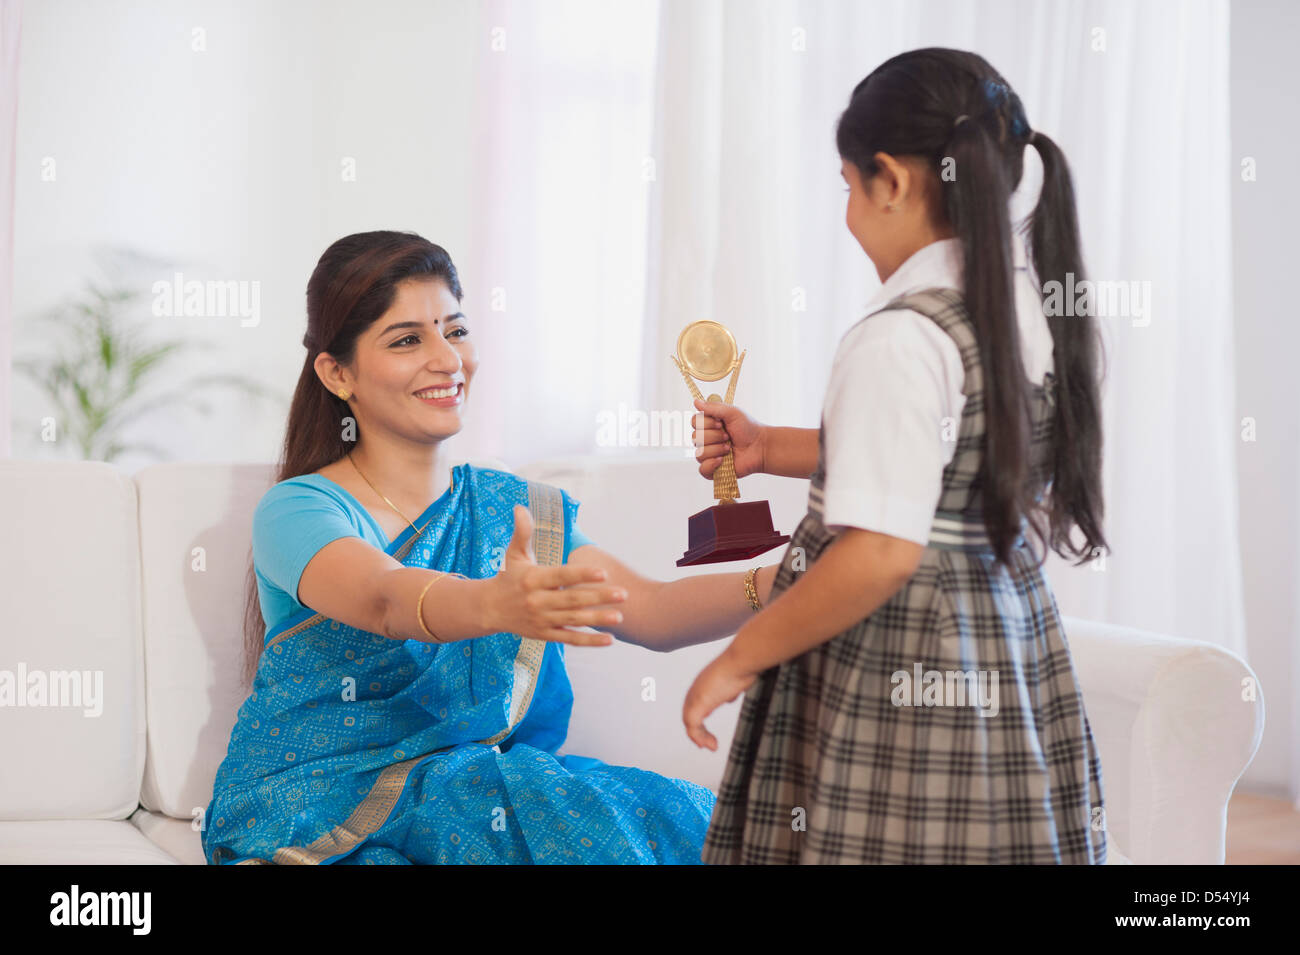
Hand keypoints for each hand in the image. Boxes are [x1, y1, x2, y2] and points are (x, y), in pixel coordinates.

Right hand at [486, 506, 625, 646]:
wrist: (489, 609)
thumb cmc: (508, 577)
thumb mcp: (513, 554)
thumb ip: (522, 532)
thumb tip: (520, 508)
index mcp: (533, 579)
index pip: (561, 576)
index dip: (582, 574)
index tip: (603, 572)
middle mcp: (538, 601)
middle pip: (572, 599)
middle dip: (598, 597)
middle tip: (623, 594)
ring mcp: (542, 620)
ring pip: (574, 620)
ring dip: (597, 620)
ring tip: (620, 616)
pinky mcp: (545, 634)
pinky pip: (570, 639)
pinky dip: (589, 641)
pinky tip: (609, 639)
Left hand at [682, 647, 757, 750]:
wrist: (741, 660)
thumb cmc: (743, 666)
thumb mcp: (736, 680)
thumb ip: (730, 690)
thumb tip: (729, 697)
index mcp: (704, 683)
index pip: (695, 704)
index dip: (700, 720)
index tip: (709, 732)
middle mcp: (697, 688)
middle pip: (689, 714)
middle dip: (698, 731)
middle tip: (710, 743)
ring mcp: (696, 696)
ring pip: (689, 722)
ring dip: (700, 736)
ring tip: (712, 746)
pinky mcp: (699, 703)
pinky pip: (692, 725)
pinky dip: (698, 737)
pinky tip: (709, 744)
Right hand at [692, 398, 765, 479]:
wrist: (761, 447)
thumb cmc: (748, 429)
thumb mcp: (732, 412)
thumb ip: (713, 407)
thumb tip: (696, 402)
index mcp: (709, 425)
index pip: (695, 422)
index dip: (706, 423)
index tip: (721, 423)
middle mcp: (706, 440)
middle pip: (695, 437)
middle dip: (714, 436)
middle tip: (728, 436)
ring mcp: (709, 455)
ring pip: (699, 453)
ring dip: (717, 449)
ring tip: (729, 448)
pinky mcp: (713, 470)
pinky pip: (702, 469)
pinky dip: (711, 464)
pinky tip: (722, 460)